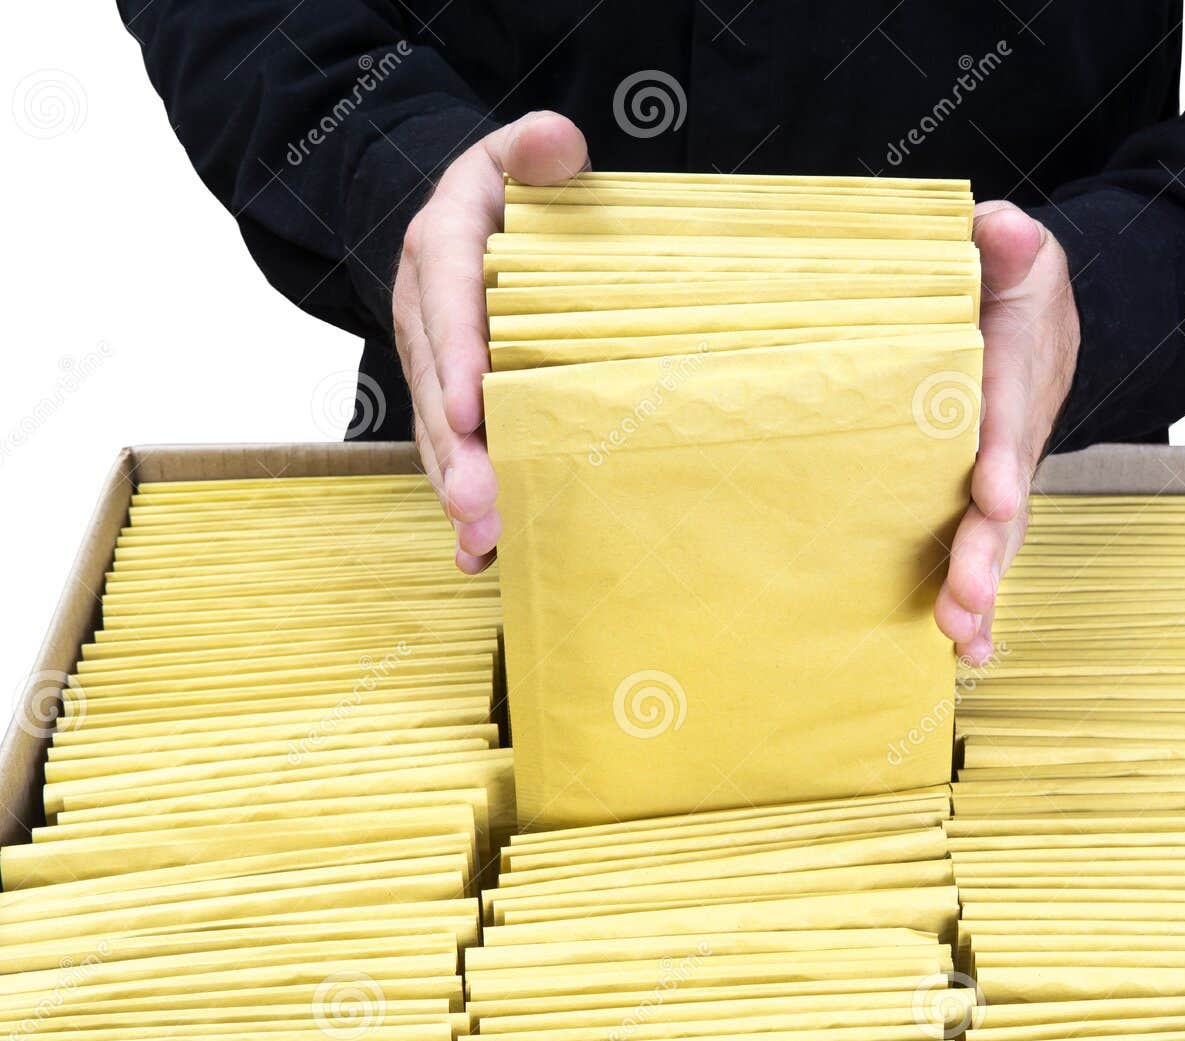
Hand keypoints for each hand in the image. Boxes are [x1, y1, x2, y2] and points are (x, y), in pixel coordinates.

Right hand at [393, 110, 588, 572]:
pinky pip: (451, 455)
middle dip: (457, 451)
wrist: (458, 226)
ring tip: (483, 540)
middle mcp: (427, 318)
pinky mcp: (450, 405)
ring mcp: (433, 368)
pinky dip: (462, 506)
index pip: (447, 303)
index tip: (472, 406)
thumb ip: (535, 150)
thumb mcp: (512, 157)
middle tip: (480, 502)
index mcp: (441, 251)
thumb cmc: (503, 197)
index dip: (457, 356)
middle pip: (437, 389)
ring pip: (440, 435)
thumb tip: (559, 139)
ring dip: (458, 490)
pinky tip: (480, 558)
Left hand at [934, 202, 1079, 663]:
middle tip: (965, 598)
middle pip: (1003, 504)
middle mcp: (1011, 441)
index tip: (993, 494)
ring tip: (960, 639)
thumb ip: (1007, 244)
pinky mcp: (978, 504)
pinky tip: (963, 650)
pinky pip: (980, 555)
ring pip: (994, 543)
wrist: (1033, 327)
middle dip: (987, 553)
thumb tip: (1000, 229)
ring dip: (980, 592)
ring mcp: (998, 481)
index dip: (1001, 456)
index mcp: (1012, 378)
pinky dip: (978, 604)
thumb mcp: (1016, 254)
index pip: (1007, 417)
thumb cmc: (1011, 291)